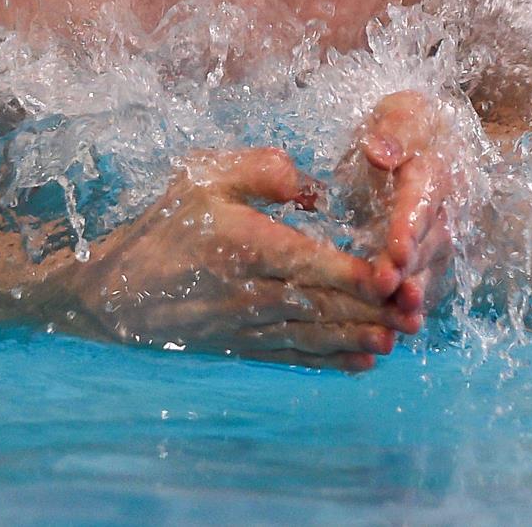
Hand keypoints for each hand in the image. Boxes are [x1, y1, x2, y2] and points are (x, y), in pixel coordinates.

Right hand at [51, 147, 419, 370]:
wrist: (113, 291)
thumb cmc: (164, 224)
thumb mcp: (204, 176)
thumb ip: (263, 170)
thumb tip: (313, 188)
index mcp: (246, 245)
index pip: (311, 263)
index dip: (355, 274)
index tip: (393, 276)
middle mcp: (250, 292)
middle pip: (323, 305)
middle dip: (373, 311)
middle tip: (418, 313)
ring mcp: (246, 326)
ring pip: (314, 335)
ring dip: (359, 338)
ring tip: (398, 340)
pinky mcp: (241, 347)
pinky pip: (293, 356)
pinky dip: (329, 360)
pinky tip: (362, 361)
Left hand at [349, 91, 466, 317]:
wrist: (427, 138)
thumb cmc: (406, 124)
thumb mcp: (401, 112)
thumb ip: (392, 132)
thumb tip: (377, 151)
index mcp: (434, 170)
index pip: (422, 201)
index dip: (409, 227)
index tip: (396, 251)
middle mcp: (444, 208)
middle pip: (428, 242)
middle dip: (407, 268)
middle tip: (384, 288)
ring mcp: (440, 235)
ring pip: (429, 267)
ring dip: (414, 292)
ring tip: (401, 316)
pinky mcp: (429, 254)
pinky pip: (424, 280)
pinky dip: (413, 303)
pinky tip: (399, 326)